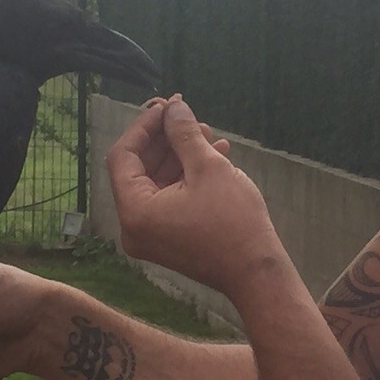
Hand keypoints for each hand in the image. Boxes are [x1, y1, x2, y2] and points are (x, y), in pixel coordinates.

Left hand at [106, 97, 285, 297]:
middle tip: (189, 117)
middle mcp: (134, 226)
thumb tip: (173, 106)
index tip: (167, 107)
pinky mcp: (168, 239)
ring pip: (156, 183)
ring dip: (179, 155)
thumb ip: (184, 133)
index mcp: (134, 211)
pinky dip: (185, 177)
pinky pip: (169, 199)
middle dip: (164, 140)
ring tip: (208, 133)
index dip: (144, 126)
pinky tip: (215, 155)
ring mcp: (151, 236)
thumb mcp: (208, 167)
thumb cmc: (233, 221)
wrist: (257, 273)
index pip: (123, 156)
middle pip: (138, 169)